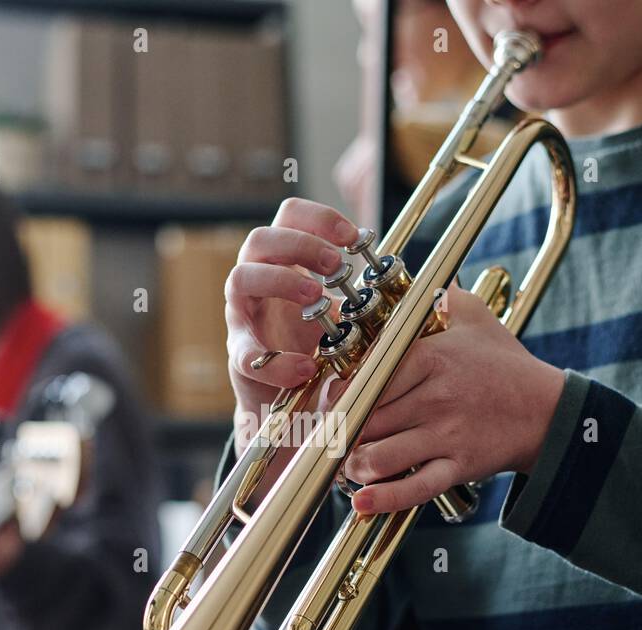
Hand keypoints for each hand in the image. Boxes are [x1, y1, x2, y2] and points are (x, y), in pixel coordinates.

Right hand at [225, 198, 360, 450]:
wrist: (289, 399)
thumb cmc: (314, 345)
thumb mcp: (340, 313)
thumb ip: (361, 294)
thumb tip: (402, 279)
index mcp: (283, 262)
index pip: (289, 217)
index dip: (318, 217)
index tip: (352, 236)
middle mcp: (257, 280)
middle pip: (260, 239)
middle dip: (300, 244)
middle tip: (335, 264)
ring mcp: (243, 316)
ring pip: (240, 279)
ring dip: (280, 281)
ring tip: (314, 298)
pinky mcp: (240, 356)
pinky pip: (245, 352)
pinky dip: (275, 360)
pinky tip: (304, 368)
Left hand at [339, 284, 565, 514]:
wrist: (548, 409)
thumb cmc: (504, 363)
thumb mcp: (473, 317)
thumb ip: (438, 294)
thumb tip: (407, 271)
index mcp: (430, 358)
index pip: (366, 377)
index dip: (338, 393)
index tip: (329, 400)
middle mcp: (435, 397)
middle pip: (365, 419)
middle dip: (339, 432)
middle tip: (328, 437)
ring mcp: (447, 435)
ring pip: (380, 456)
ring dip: (353, 465)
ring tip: (346, 464)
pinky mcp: (459, 466)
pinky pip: (415, 487)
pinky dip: (384, 498)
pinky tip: (361, 502)